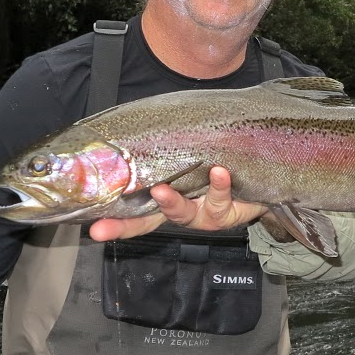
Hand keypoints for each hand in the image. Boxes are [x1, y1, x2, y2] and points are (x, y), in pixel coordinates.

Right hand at [88, 166, 267, 240]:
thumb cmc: (216, 162)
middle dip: (126, 226)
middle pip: (147, 221)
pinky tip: (219, 172)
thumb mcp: (187, 155)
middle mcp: (179, 210)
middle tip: (106, 223)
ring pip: (183, 214)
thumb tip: (131, 125)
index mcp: (163, 200)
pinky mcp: (226, 212)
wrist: (260, 176)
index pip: (131, 214)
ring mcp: (202, 214)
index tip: (94, 230)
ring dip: (171, 202)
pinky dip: (219, 185)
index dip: (112, 224)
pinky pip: (220, 199)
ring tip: (164, 189)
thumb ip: (162, 148)